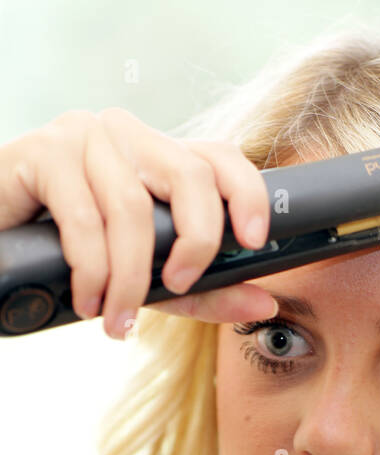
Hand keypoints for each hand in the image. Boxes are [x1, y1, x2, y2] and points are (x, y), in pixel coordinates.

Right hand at [0, 107, 278, 338]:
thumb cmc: (74, 257)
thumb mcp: (147, 279)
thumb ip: (204, 291)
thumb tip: (264, 302)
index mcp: (159, 156)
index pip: (219, 157)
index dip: (247, 194)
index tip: (254, 240)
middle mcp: (126, 134)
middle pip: (188, 174)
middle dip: (196, 240)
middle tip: (178, 287)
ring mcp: (83, 135)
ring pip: (132, 207)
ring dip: (129, 277)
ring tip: (117, 319)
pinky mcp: (40, 151)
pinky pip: (83, 217)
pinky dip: (91, 270)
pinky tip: (88, 300)